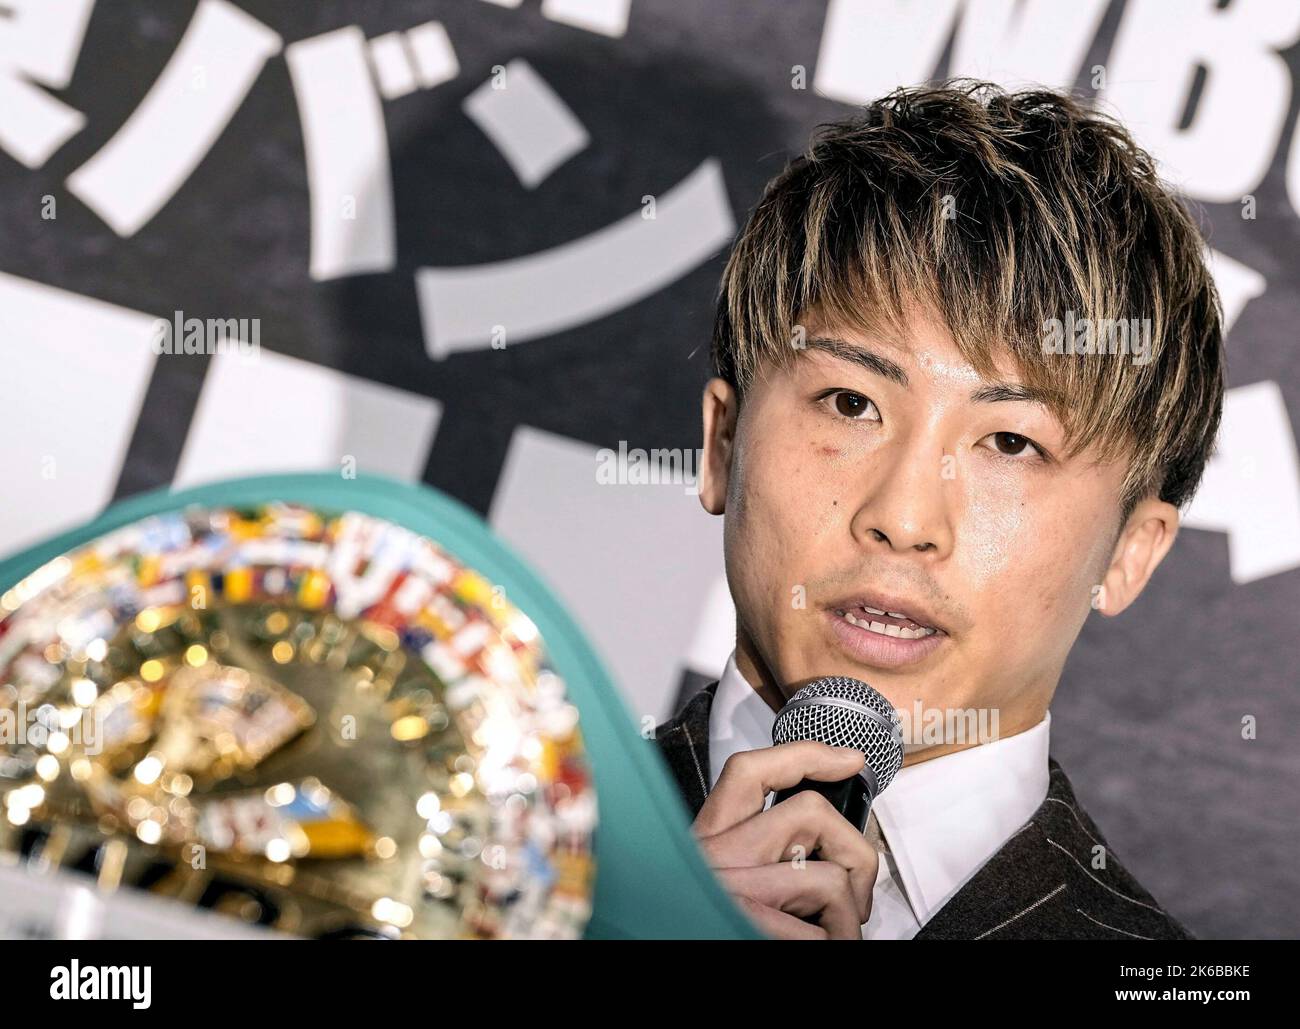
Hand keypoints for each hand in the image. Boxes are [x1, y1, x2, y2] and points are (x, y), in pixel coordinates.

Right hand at [692, 742, 876, 938]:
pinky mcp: (752, 929)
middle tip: (852, 890)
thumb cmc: (702, 922)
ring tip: (833, 935)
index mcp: (705, 841)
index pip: (750, 771)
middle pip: (810, 813)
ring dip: (850, 915)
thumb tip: (824, 844)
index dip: (805, 755)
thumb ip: (760, 854)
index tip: (847, 759)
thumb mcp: (720, 880)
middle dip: (854, 852)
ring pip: (829, 875)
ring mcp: (732, 895)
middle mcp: (713, 859)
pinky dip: (839, 944)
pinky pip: (826, 932)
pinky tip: (819, 948)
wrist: (654, 948)